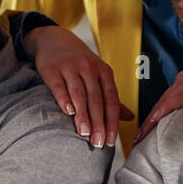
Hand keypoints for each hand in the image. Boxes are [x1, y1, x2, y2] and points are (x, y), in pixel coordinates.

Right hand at [25, 25, 132, 149]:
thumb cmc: (79, 62)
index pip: (111, 100)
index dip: (112, 121)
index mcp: (104, 72)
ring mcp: (70, 68)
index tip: (110, 141)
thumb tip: (129, 117)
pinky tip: (68, 112)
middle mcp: (89, 68)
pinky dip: (64, 99)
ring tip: (84, 134)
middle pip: (97, 100)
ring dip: (83, 115)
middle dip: (99, 123)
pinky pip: (60, 86)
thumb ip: (111, 97)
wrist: (53, 39)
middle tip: (98, 144)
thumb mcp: (98, 74)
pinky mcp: (52, 69)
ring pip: (80, 94)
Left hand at [133, 60, 182, 144]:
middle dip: (150, 121)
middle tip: (139, 138)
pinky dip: (161, 114)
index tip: (149, 129)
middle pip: (162, 102)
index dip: (158, 115)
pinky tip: (153, 124)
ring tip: (140, 138)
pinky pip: (174, 102)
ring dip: (151, 121)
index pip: (169, 99)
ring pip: (163, 103)